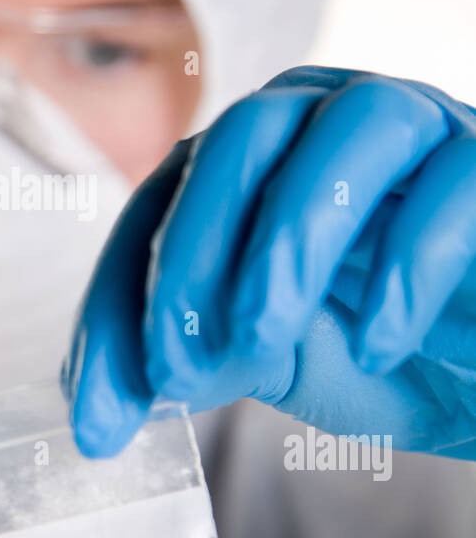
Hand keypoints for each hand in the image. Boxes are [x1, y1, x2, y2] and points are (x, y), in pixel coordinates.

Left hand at [63, 66, 475, 459]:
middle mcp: (332, 124)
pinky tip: (380, 346)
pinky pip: (458, 179)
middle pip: (241, 139)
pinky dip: (407, 265)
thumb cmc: (401, 357)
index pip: (163, 204)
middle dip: (191, 251)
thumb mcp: (284, 360)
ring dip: (291, 234)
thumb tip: (116, 382)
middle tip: (175, 362)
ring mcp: (422, 130)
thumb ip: (207, 349)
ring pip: (346, 128)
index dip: (117, 303)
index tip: (96, 414)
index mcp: (261, 164)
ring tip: (262, 338)